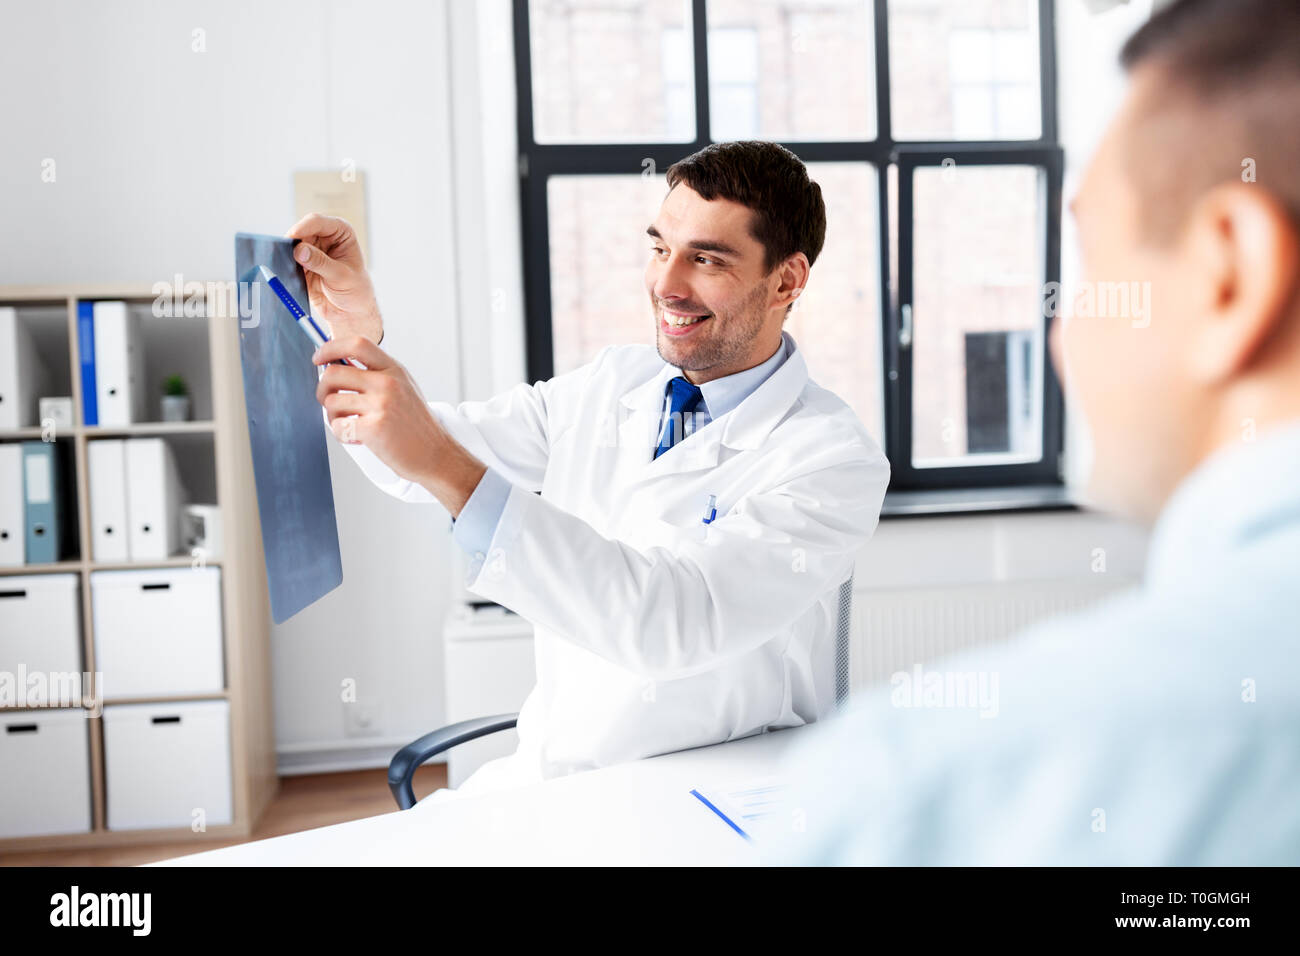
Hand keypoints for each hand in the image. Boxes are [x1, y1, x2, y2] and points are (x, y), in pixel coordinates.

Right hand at [286, 214, 383, 343]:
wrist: (350, 312)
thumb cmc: (356, 291)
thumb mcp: (341, 276)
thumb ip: (321, 263)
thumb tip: (299, 250)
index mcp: (341, 232)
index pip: (317, 222)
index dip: (303, 227)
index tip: (293, 237)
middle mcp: (324, 237)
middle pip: (300, 231)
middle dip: (292, 242)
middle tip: (286, 255)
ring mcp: (311, 250)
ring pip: (291, 245)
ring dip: (286, 254)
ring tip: (286, 265)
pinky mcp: (301, 264)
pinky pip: (287, 260)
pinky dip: (284, 265)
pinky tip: (285, 272)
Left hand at [314, 336, 485, 515]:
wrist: (435, 455)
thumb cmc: (416, 426)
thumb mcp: (404, 388)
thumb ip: (377, 374)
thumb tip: (338, 365)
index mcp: (394, 370)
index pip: (357, 344)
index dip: (331, 348)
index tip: (319, 358)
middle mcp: (387, 383)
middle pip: (333, 373)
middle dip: (322, 389)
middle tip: (328, 400)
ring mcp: (380, 405)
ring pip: (331, 402)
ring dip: (333, 416)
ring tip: (350, 424)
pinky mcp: (373, 428)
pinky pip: (337, 426)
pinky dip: (342, 434)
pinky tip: (358, 437)